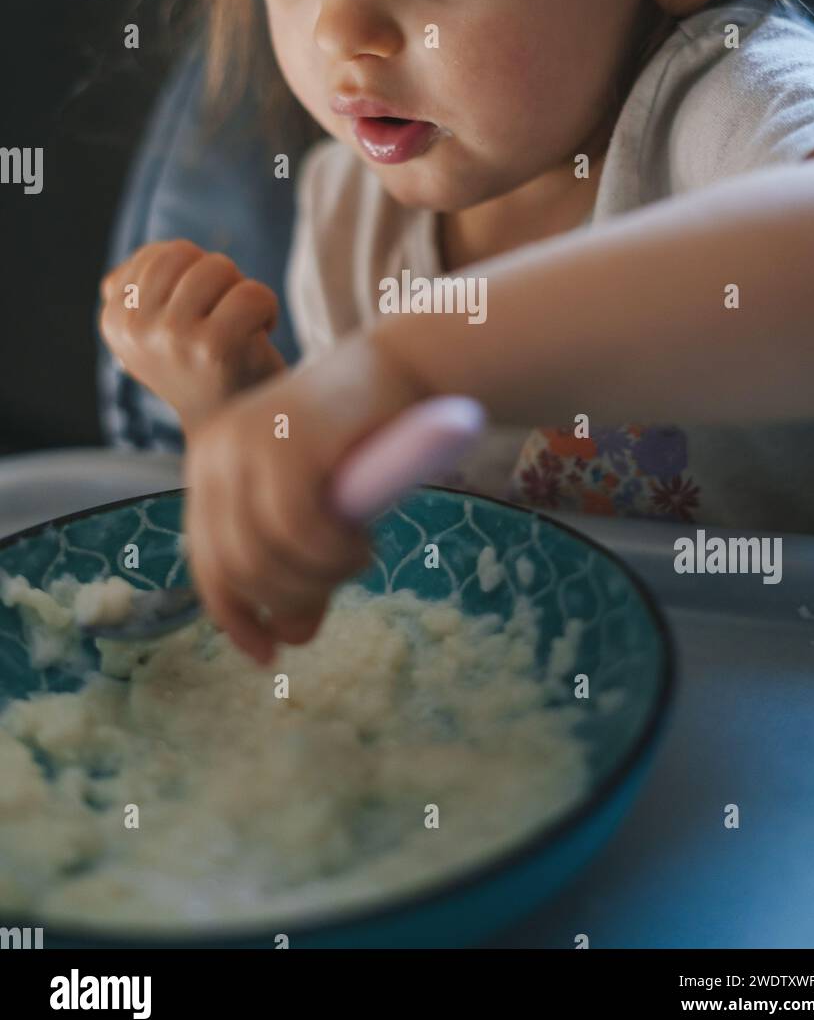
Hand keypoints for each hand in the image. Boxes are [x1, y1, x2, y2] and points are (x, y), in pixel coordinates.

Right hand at [99, 239, 284, 435]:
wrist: (231, 423)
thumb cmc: (201, 366)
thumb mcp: (155, 333)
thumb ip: (139, 294)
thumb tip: (128, 272)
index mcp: (115, 321)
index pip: (160, 255)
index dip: (194, 274)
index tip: (199, 312)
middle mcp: (135, 329)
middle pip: (186, 254)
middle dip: (217, 277)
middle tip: (225, 315)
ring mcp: (171, 337)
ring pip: (219, 267)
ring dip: (241, 292)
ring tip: (240, 326)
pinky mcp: (213, 346)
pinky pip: (251, 293)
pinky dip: (267, 309)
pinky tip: (259, 336)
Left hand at [182, 331, 427, 664]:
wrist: (400, 365)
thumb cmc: (363, 438)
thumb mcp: (318, 505)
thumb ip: (298, 561)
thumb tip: (290, 636)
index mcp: (210, 467)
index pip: (206, 562)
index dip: (235, 616)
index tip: (269, 653)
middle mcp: (213, 452)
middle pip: (235, 566)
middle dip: (289, 598)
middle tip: (342, 585)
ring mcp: (244, 444)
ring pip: (264, 555)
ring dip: (318, 577)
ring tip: (358, 556)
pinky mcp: (287, 442)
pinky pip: (299, 532)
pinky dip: (334, 553)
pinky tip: (362, 540)